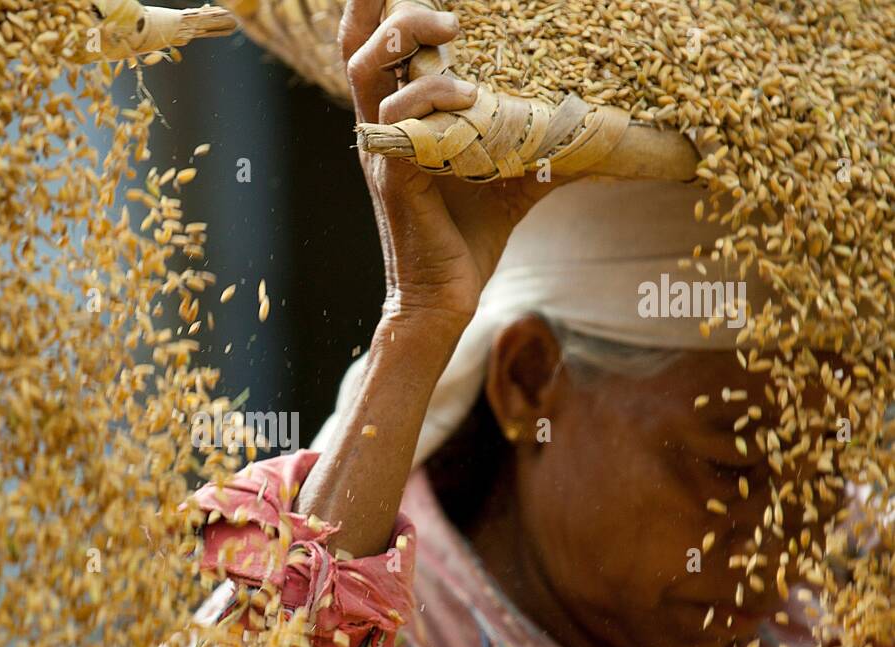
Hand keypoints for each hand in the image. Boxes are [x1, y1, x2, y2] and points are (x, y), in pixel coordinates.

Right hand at [340, 0, 558, 332]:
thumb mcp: (512, 170)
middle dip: (386, 4)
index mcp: (398, 117)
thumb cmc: (471, 235)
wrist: (444, 298)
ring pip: (365, 70)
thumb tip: (608, 122)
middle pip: (357, 44)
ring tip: (449, 28)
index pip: (374, 47)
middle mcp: (382, 126)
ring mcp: (384, 149)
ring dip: (404, 36)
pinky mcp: (396, 176)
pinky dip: (428, 98)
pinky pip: (398, 122)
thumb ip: (540, 136)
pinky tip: (468, 97)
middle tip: (444, 6)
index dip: (379, 5)